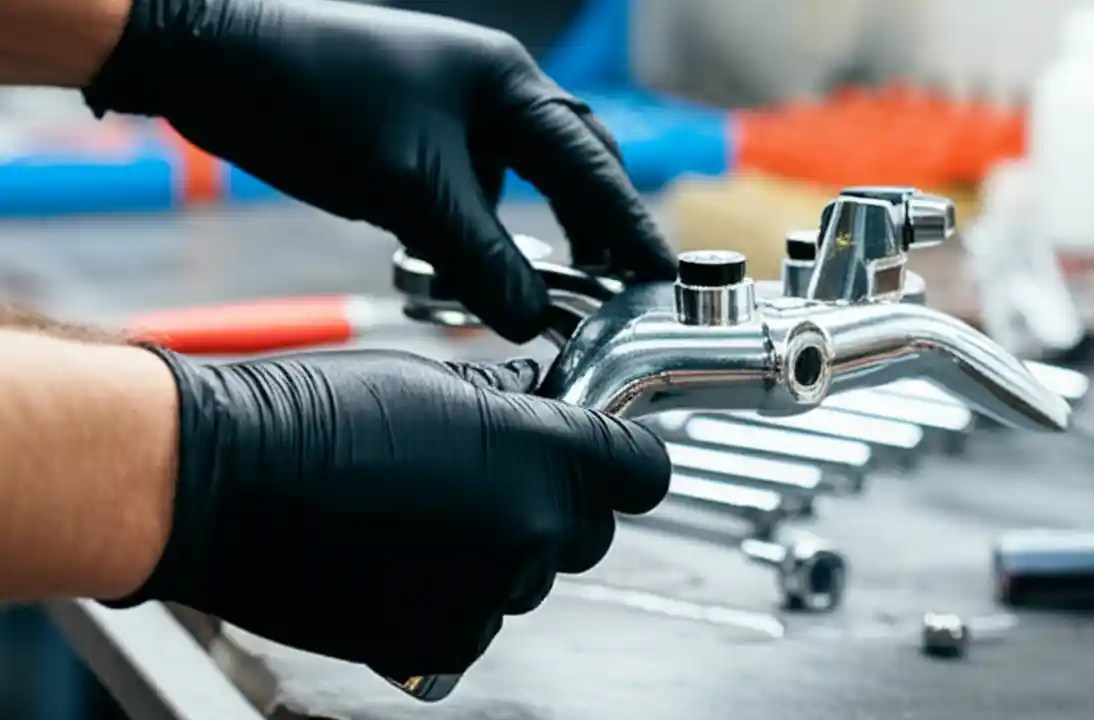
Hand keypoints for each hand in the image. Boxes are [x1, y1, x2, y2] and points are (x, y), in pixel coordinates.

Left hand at [83, 0, 676, 342]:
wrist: (214, 65)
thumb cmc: (314, 100)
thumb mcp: (410, 188)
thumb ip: (479, 256)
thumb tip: (529, 317)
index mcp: (506, 85)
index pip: (591, 165)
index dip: (629, 227)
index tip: (660, 277)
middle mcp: (490, 92)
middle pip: (572, 165)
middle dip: (597, 227)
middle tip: (618, 285)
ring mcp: (451, 112)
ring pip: (519, 183)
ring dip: (536, 235)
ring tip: (555, 289)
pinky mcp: (414, 136)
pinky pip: (471, 190)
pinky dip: (482, 233)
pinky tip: (473, 267)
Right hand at [109, 347, 671, 677]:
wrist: (217, 485)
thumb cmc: (311, 418)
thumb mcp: (430, 379)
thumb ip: (508, 399)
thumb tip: (540, 397)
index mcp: (542, 458)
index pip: (644, 469)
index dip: (622, 457)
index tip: (601, 451)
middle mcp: (530, 535)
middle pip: (590, 531)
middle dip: (553, 505)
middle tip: (492, 477)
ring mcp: (488, 598)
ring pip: (533, 577)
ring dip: (501, 552)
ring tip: (426, 514)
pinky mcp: (439, 646)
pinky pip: (481, 618)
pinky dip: (456, 593)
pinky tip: (401, 556)